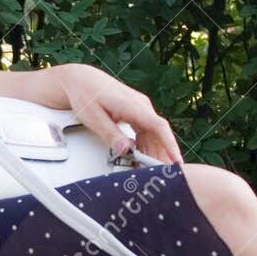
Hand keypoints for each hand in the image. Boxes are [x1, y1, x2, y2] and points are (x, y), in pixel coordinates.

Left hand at [54, 64, 184, 165]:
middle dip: (164, 155)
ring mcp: (140, 108)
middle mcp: (141, 105)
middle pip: (159, 133)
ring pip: (154, 134)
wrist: (80, 79)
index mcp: (132, 105)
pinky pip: (146, 131)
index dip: (169, 144)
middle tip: (167, 175)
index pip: (158, 126)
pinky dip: (147, 146)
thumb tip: (124, 150)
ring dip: (155, 152)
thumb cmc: (85, 93)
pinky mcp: (136, 112)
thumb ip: (110, 134)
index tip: (176, 159)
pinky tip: (145, 159)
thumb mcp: (93, 117)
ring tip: (155, 171)